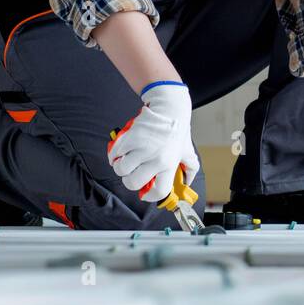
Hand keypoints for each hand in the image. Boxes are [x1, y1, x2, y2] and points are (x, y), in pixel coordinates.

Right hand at [106, 81, 198, 203]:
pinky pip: (114, 154)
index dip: (150, 196)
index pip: (159, 190)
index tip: (145, 194)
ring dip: (120, 168)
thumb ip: (190, 169)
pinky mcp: (130, 138)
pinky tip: (119, 152)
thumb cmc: (177, 129)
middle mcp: (155, 158)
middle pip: (133, 183)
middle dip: (129, 181)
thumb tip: (186, 183)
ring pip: (121, 169)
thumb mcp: (187, 151)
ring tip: (126, 162)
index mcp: (170, 164)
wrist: (169, 108)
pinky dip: (113, 155)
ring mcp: (141, 148)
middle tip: (132, 175)